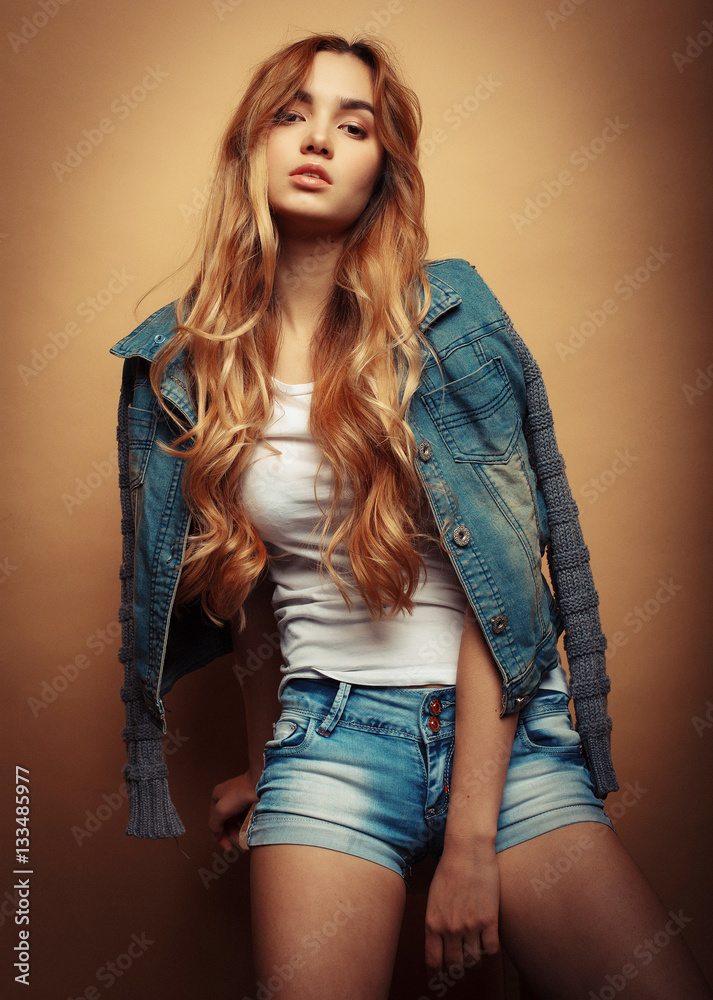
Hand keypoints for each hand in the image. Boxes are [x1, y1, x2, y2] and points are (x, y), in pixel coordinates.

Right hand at [208, 771, 258, 851]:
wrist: (261, 782)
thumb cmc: (241, 792)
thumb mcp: (221, 810)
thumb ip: (214, 824)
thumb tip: (216, 834)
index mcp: (217, 796)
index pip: (214, 820)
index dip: (218, 834)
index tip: (226, 845)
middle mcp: (227, 797)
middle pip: (225, 820)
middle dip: (230, 833)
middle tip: (235, 843)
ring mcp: (239, 798)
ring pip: (236, 819)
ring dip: (238, 829)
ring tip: (243, 837)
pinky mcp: (250, 800)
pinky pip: (246, 815)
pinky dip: (246, 823)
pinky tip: (249, 829)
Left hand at [424, 839, 500, 974]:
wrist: (467, 851)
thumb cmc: (449, 870)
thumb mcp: (434, 899)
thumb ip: (437, 921)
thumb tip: (441, 941)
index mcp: (432, 923)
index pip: (433, 961)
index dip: (437, 973)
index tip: (440, 976)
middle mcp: (449, 929)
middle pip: (455, 965)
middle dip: (457, 969)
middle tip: (461, 968)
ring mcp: (470, 926)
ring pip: (473, 960)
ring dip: (474, 961)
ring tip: (475, 955)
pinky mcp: (489, 921)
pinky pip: (491, 950)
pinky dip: (490, 952)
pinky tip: (488, 944)